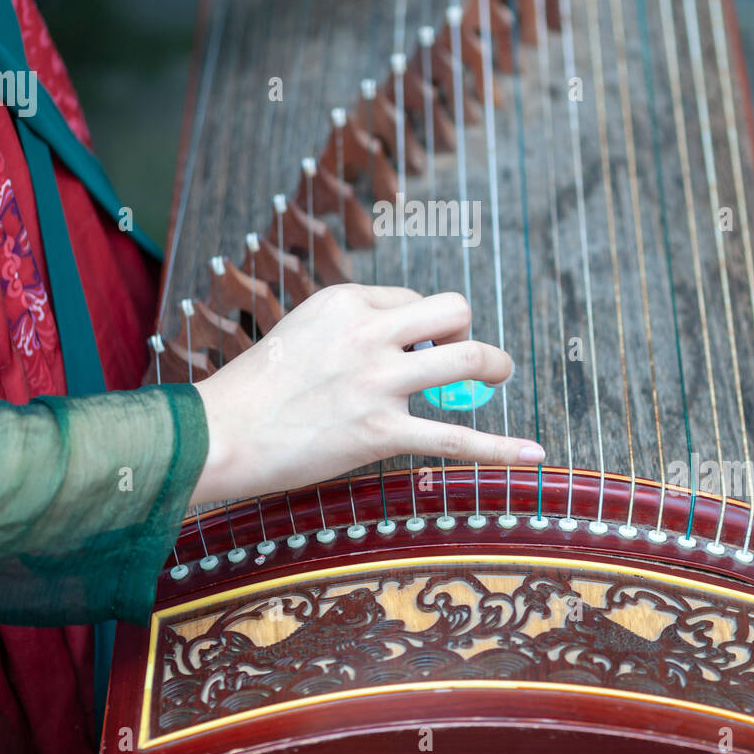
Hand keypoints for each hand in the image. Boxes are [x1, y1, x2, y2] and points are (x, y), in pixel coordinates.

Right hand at [191, 284, 543, 505]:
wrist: (219, 434)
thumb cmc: (255, 388)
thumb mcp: (301, 331)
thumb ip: (351, 329)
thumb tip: (406, 345)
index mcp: (346, 300)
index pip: (412, 299)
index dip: (421, 325)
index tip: (409, 350)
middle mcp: (368, 332)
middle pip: (454, 312)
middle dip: (468, 331)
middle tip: (464, 356)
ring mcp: (378, 382)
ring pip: (467, 360)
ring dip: (493, 368)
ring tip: (497, 379)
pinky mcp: (380, 432)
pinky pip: (456, 438)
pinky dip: (501, 448)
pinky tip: (534, 454)